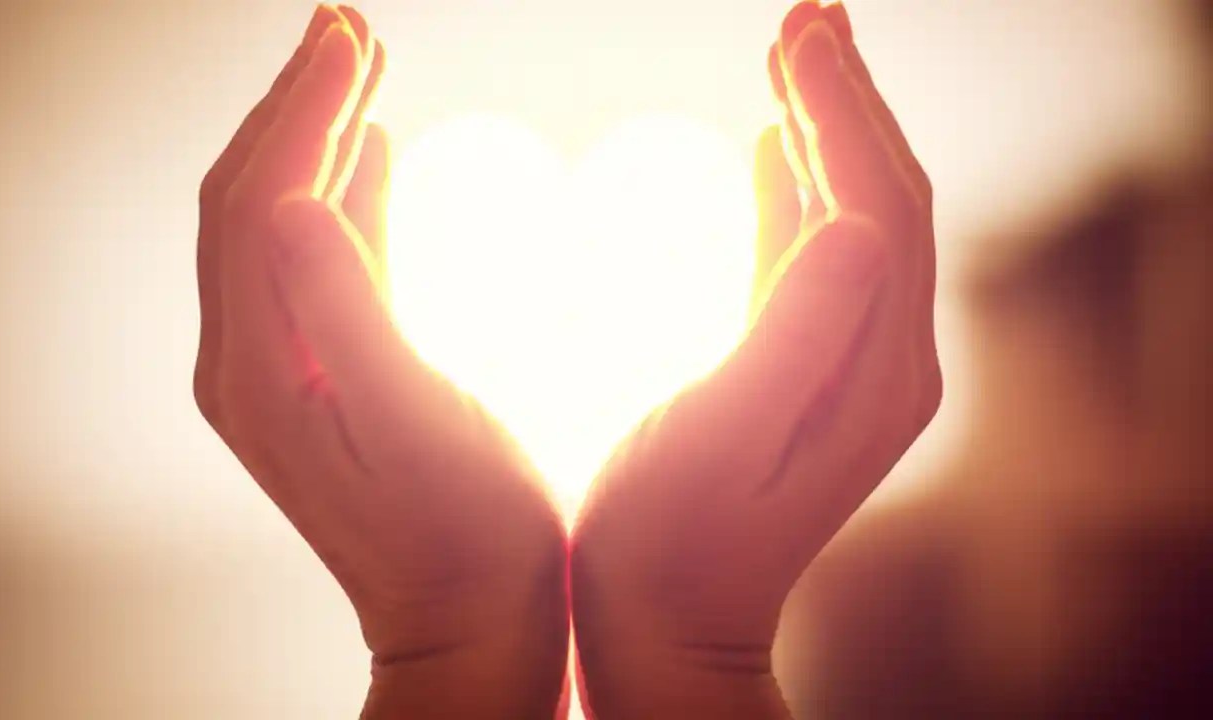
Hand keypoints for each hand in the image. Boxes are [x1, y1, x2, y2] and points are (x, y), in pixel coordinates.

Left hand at [193, 8, 567, 717]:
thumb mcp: (410, 424)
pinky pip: (314, 263)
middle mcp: (247, 363)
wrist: (468, 621)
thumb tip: (293, 201)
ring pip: (274, 222)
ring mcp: (277, 370)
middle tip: (346, 26)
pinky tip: (367, 154)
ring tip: (354, 65)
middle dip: (293, 103)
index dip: (302, 108)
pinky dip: (336, 194)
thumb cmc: (461, 536)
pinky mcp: (318, 376)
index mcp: (261, 369)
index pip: (260, 201)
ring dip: (309, 136)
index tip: (353, 37)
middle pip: (249, 197)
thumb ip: (346, 312)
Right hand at [569, 3, 940, 717]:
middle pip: (886, 197)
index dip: (843, 110)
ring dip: (830, 129)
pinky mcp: (811, 372)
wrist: (669, 629)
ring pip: (857, 217)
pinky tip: (773, 147)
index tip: (800, 29)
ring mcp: (853, 367)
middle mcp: (884, 361)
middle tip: (807, 15)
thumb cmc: (672, 546)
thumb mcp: (725, 440)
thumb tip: (861, 225)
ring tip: (795, 53)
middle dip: (849, 98)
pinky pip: (816, 258)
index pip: (879, 206)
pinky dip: (802, 188)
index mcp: (872, 370)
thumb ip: (795, 334)